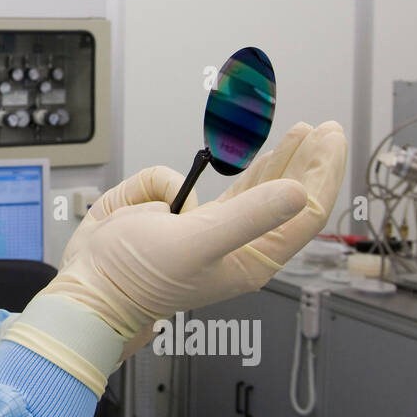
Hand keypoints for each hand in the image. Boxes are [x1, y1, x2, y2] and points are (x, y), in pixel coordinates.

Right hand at [2, 122, 347, 385]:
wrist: (86, 286)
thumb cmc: (136, 278)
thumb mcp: (196, 243)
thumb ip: (250, 215)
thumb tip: (299, 192)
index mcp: (251, 259)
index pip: (302, 211)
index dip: (320, 172)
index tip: (329, 137)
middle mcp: (235, 242)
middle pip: (283, 194)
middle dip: (304, 159)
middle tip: (324, 130)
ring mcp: (207, 228)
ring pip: (252, 187)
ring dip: (272, 160)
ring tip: (297, 135)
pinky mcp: (176, 216)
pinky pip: (187, 182)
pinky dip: (174, 181)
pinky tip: (157, 201)